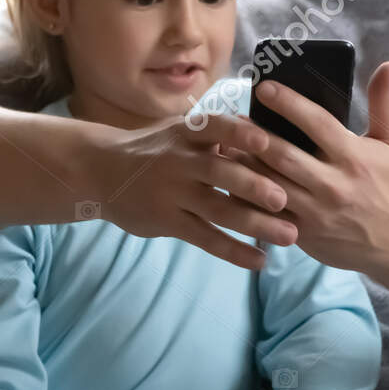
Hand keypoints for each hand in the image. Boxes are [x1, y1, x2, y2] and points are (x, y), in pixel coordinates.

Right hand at [85, 112, 296, 269]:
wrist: (99, 171)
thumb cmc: (153, 149)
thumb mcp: (178, 131)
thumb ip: (216, 133)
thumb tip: (267, 131)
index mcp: (185, 132)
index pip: (215, 128)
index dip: (239, 134)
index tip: (266, 142)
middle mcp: (178, 161)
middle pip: (219, 174)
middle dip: (252, 187)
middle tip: (284, 200)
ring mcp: (172, 193)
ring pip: (217, 210)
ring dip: (255, 224)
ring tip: (289, 236)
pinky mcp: (167, 222)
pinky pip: (205, 239)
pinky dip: (234, 251)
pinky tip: (259, 260)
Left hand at [237, 62, 388, 277]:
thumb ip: (385, 103)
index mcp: (354, 157)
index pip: (317, 123)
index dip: (288, 103)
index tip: (263, 86)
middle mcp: (333, 184)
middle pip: (284, 155)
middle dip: (254, 135)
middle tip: (232, 118)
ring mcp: (316, 212)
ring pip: (269, 184)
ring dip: (244, 164)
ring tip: (225, 145)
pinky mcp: (303, 233)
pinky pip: (266, 213)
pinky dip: (245, 197)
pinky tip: (229, 180)